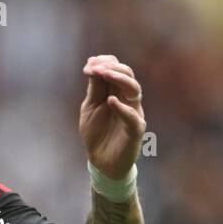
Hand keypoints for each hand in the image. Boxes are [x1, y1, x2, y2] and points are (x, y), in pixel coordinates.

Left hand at [80, 54, 145, 179]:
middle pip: (128, 74)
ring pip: (135, 90)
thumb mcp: (90, 106)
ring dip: (119, 79)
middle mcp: (128, 99)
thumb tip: (92, 62)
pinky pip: (134, 117)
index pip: (117, 68)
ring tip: (104, 75)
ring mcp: (134, 113)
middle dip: (111, 68)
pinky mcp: (135, 130)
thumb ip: (94, 88)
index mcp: (117, 91)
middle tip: (95, 69)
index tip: (87, 68)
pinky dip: (123, 108)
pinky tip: (111, 101)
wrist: (101, 161)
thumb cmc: (97, 132)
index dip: (103, 63)